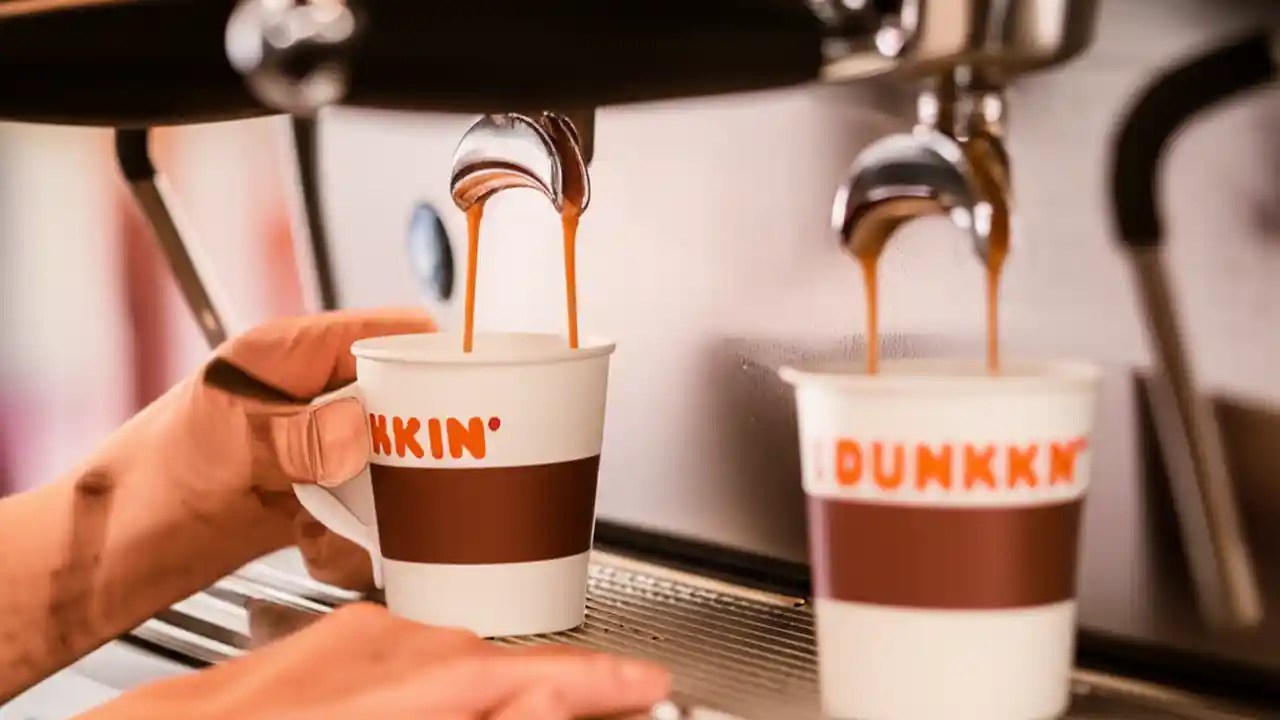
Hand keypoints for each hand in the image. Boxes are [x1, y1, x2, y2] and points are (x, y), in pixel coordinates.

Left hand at [84, 603, 670, 719]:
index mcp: (405, 678)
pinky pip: (412, 655)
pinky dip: (444, 679)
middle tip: (608, 702)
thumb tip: (544, 698)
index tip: (650, 683)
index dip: (602, 679)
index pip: (531, 673)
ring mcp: (354, 635)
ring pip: (455, 658)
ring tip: (528, 701)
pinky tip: (442, 702)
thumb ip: (483, 710)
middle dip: (552, 687)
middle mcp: (385, 642)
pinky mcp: (330, 640)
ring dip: (493, 688)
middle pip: (499, 664)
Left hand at [136, 308, 434, 587]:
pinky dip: (354, 539)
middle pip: (400, 404)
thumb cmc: (143, 480)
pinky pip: (363, 513)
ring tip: (360, 524)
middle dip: (414, 446)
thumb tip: (358, 430)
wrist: (110, 553)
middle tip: (425, 474)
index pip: (382, 334)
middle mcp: (307, 397)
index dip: (430, 356)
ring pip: (389, 466)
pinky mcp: (312, 495)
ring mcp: (312, 447)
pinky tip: (322, 548)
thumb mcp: (225, 443)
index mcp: (286, 356)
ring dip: (384, 504)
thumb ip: (296, 434)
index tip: (468, 391)